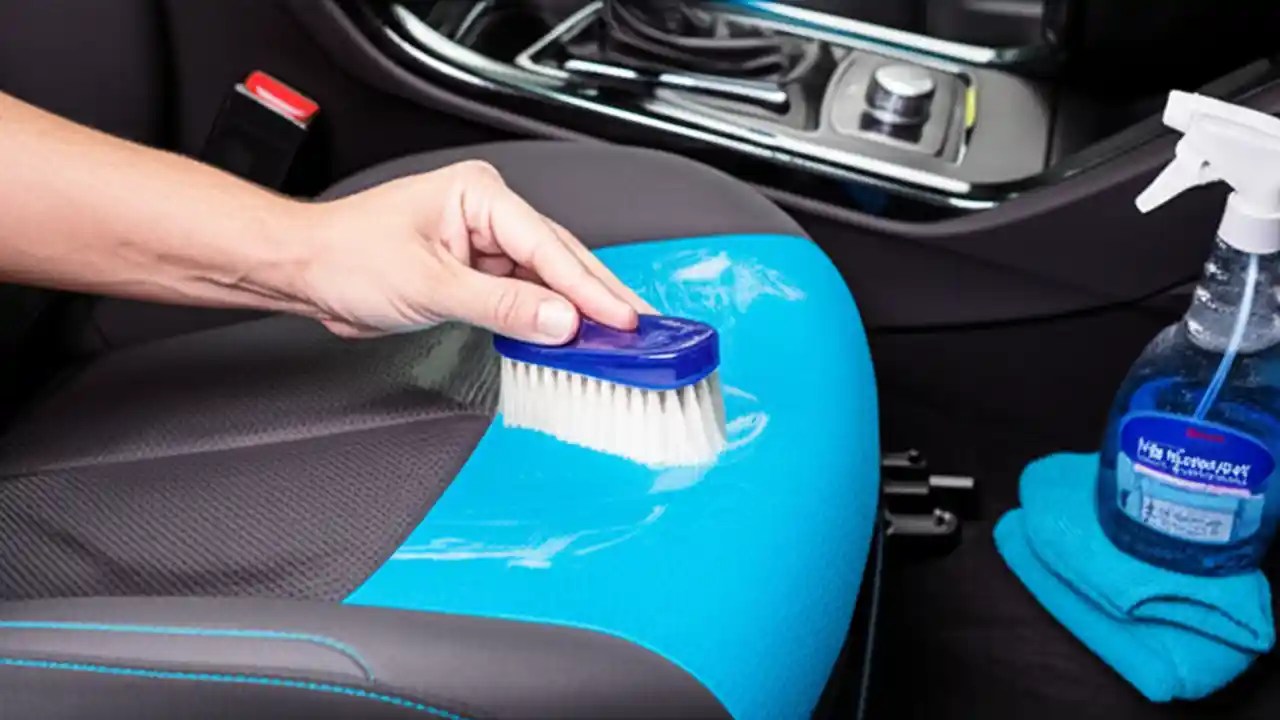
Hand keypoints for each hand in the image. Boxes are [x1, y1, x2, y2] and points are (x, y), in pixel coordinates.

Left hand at [289, 160, 653, 341]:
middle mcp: (487, 213)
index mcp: (480, 194)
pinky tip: (571, 339)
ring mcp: (484, 244)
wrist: (306, 271)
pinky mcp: (477, 273)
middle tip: (639, 330)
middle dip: (597, 297)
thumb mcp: (431, 285)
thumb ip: (501, 307)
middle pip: (559, 259)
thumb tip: (559, 322)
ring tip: (616, 339)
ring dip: (576, 312)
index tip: (622, 318)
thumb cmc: (347, 257)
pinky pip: (524, 297)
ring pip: (546, 281)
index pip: (549, 246)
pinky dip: (546, 321)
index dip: (589, 288)